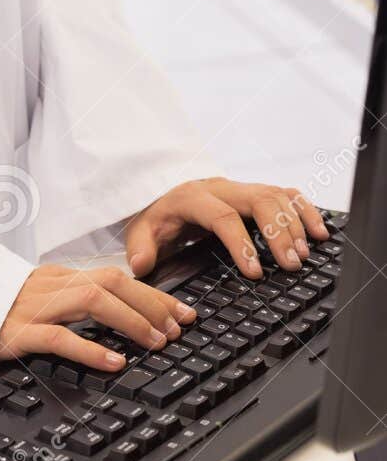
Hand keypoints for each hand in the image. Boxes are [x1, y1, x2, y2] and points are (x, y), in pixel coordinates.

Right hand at [0, 263, 197, 370]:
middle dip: (151, 303)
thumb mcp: (41, 299)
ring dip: (130, 320)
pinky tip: (114, 361)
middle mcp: (51, 286)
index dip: (153, 294)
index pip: (116, 276)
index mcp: (59, 277)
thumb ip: (73, 302)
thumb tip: (121, 314)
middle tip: (178, 328)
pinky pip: (59, 337)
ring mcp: (34, 307)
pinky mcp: (18, 332)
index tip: (182, 313)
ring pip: (91, 301)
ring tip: (155, 342)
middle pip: (111, 282)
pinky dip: (90, 347)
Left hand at [125, 177, 329, 280]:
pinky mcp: (255, 192)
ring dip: (294, 224)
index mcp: (193, 198)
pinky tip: (320, 232)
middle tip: (290, 265)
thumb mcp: (141, 230)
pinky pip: (286, 194)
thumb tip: (141, 265)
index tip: (255, 272)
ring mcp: (240, 187)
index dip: (240, 243)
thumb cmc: (157, 217)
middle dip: (277, 232)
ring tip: (304, 255)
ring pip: (275, 195)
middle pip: (258, 199)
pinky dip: (305, 210)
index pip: (222, 216)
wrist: (163, 193)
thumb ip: (140, 247)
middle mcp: (221, 188)